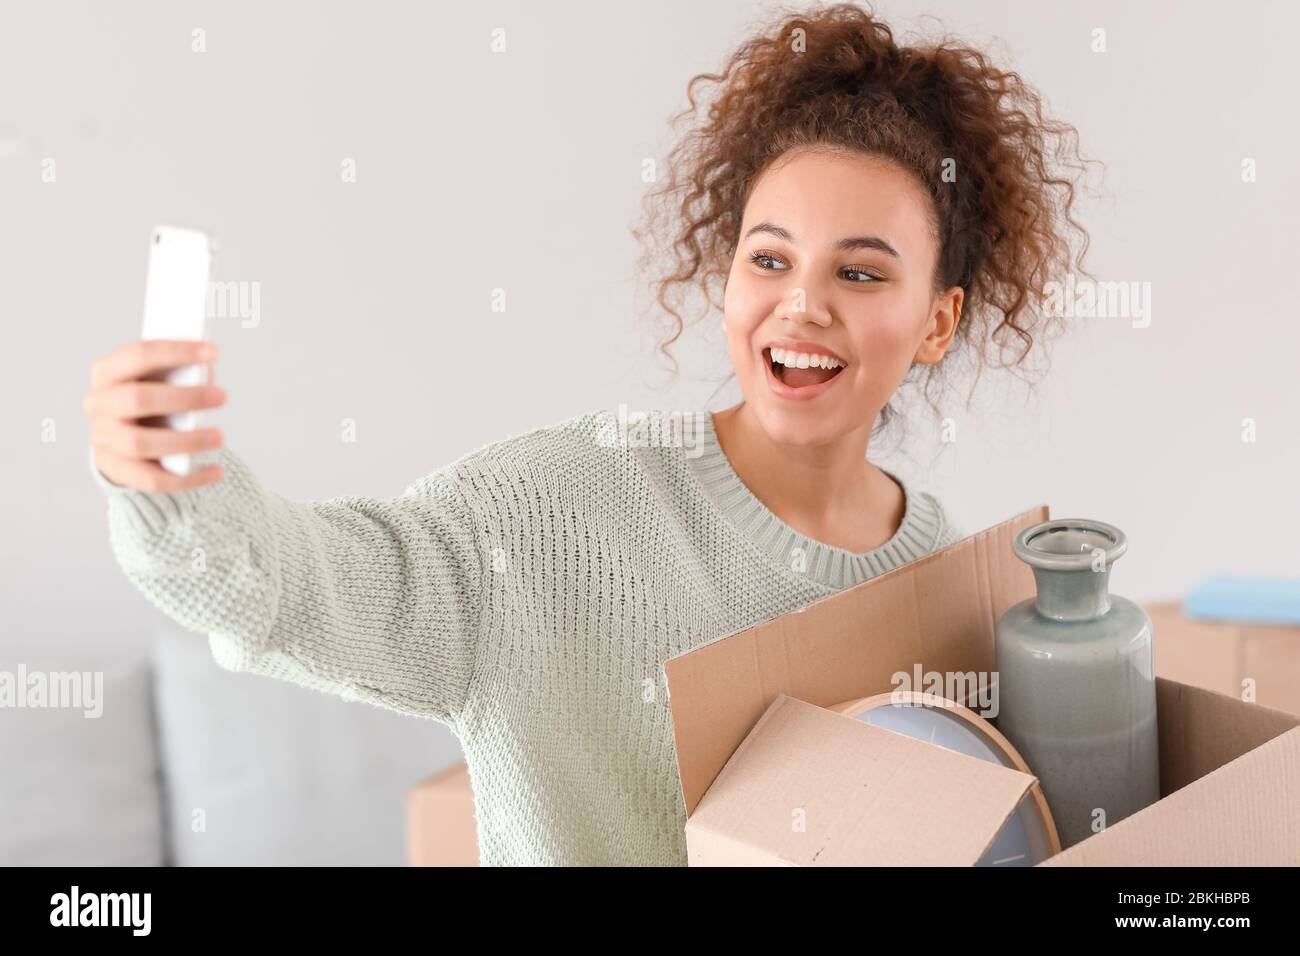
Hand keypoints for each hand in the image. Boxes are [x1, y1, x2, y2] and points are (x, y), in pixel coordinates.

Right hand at [85, 339, 227, 491]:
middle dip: (185, 397)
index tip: (214, 352)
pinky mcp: (115, 469)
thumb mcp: (157, 380)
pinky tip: (215, 472)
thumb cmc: (149, 401)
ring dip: (186, 440)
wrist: (121, 439)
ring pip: (142, 443)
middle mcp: (99, 404)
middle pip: (138, 398)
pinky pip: (152, 479)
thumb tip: (205, 375)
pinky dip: (188, 478)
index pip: (139, 355)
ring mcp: (102, 439)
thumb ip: (176, 374)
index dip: (177, 351)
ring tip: (220, 437)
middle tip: (222, 396)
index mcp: (107, 372)